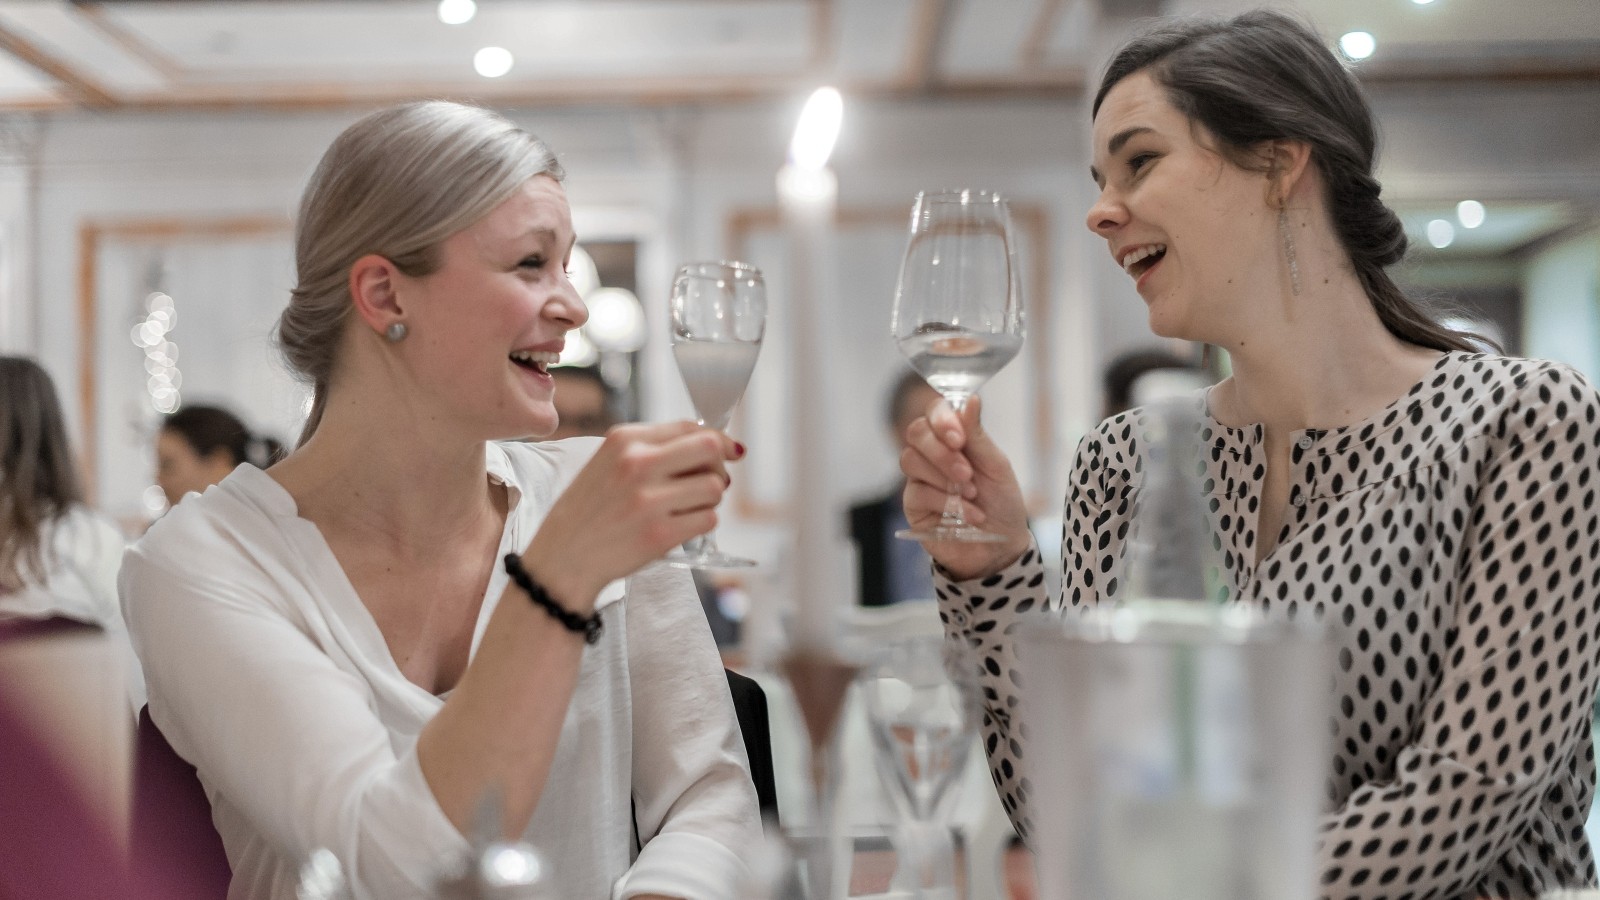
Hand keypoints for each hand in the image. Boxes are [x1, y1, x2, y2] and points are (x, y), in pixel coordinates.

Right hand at [520, 421, 740, 607]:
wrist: (562, 558)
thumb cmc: (590, 511)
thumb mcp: (609, 463)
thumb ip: (653, 449)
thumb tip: (714, 444)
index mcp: (624, 440)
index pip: (690, 427)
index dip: (719, 439)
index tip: (731, 451)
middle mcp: (637, 464)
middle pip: (710, 450)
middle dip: (720, 467)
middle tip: (709, 482)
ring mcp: (648, 500)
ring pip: (714, 488)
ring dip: (709, 500)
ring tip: (686, 509)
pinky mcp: (659, 535)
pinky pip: (708, 520)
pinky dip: (701, 524)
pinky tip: (679, 527)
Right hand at [899, 396, 1030, 579]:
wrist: (1002, 545)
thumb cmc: (1001, 502)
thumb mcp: (996, 466)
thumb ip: (978, 435)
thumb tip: (970, 399)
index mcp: (953, 438)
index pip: (934, 412)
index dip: (942, 419)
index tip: (959, 437)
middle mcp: (932, 454)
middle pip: (916, 433)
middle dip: (941, 451)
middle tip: (967, 473)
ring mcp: (920, 479)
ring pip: (910, 460)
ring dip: (944, 477)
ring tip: (972, 494)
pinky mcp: (913, 505)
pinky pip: (917, 492)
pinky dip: (947, 503)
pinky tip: (969, 514)